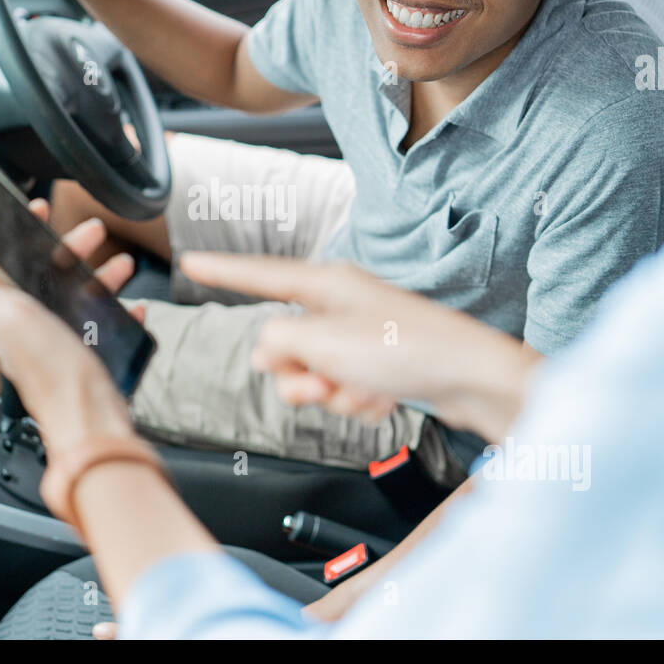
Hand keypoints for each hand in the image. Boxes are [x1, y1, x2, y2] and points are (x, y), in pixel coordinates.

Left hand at [0, 201, 136, 452]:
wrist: (94, 423)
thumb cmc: (53, 374)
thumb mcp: (8, 316)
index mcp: (2, 314)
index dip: (15, 231)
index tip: (34, 209)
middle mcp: (25, 328)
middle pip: (42, 275)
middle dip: (68, 250)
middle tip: (92, 233)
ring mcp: (55, 343)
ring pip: (74, 297)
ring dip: (97, 276)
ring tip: (120, 266)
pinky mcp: (84, 358)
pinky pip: (100, 327)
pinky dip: (115, 314)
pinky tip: (131, 309)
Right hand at [178, 254, 534, 438]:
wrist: (473, 378)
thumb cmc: (408, 350)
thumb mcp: (325, 344)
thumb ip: (281, 342)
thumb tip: (267, 347)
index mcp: (328, 283)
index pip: (260, 273)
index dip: (222, 271)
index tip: (190, 262)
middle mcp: (344, 303)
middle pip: (286, 339)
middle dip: (295, 371)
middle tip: (319, 383)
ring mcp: (363, 334)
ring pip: (314, 371)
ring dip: (329, 392)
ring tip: (357, 393)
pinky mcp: (382, 363)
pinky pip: (346, 389)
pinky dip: (358, 401)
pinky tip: (382, 400)